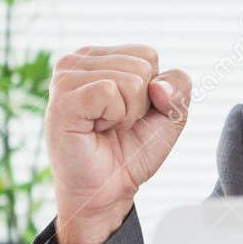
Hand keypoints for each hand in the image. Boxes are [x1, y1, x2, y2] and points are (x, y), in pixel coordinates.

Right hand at [45, 45, 190, 243]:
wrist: (110, 189)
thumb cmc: (132, 150)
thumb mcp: (170, 114)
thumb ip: (179, 87)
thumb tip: (158, 85)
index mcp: (99, 57)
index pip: (147, 54)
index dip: (153, 90)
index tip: (131, 113)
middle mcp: (77, 61)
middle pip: (142, 65)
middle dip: (142, 103)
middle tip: (117, 124)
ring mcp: (66, 79)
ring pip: (130, 80)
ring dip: (128, 113)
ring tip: (106, 127)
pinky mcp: (63, 100)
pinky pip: (110, 92)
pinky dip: (116, 117)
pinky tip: (96, 129)